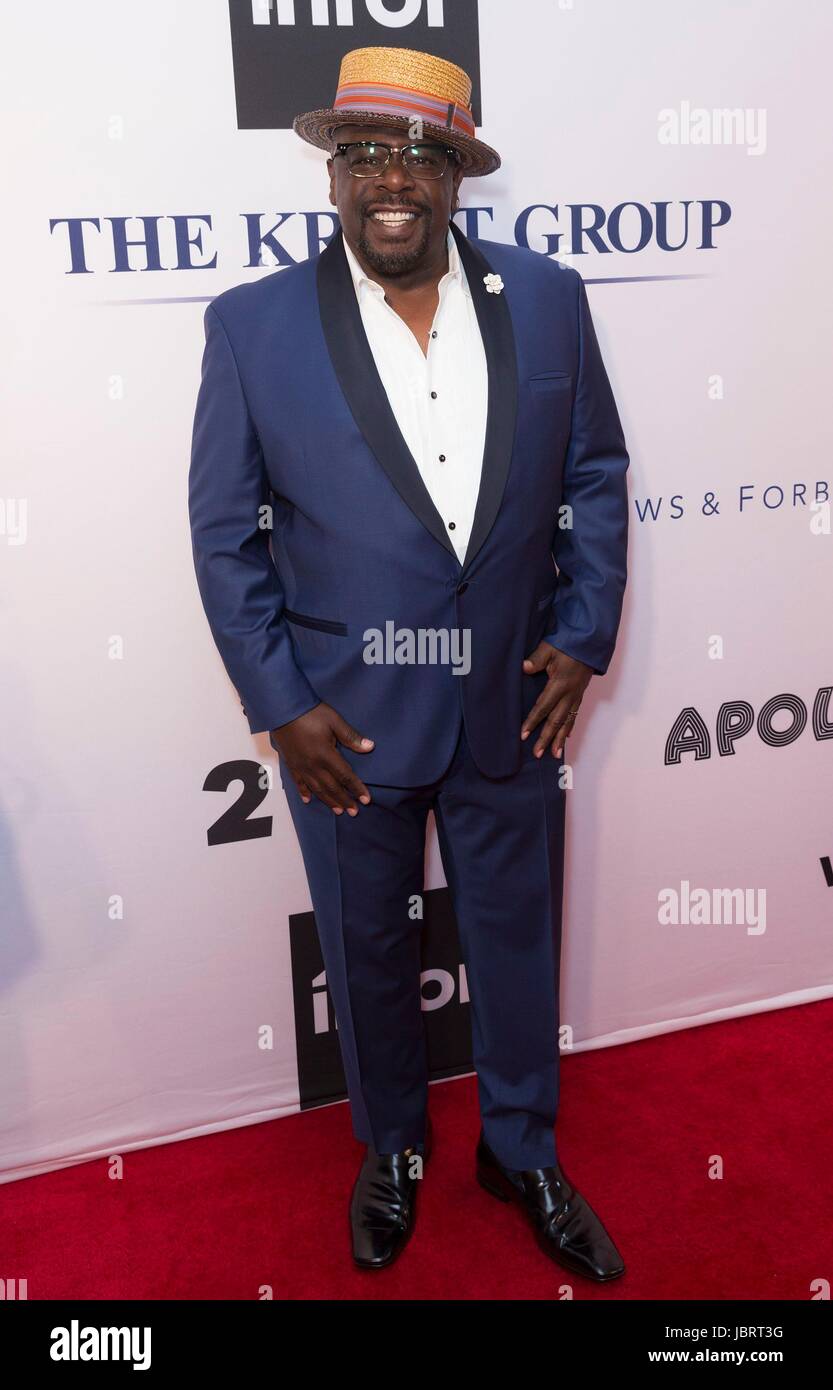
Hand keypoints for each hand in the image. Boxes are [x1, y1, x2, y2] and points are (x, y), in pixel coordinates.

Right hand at [271, 703, 374, 814]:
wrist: (283, 709)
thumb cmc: (310, 713)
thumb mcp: (334, 721)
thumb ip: (351, 737)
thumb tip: (370, 747)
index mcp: (325, 755)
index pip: (345, 776)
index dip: (356, 788)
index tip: (366, 800)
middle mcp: (313, 765)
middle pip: (332, 787)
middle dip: (344, 800)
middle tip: (354, 811)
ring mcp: (301, 766)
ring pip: (317, 789)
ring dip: (328, 801)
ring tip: (338, 810)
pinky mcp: (291, 764)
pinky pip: (299, 782)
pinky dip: (304, 792)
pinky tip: (308, 800)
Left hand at [521, 642, 592, 757]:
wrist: (589, 644)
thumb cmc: (568, 645)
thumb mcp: (550, 648)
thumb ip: (537, 659)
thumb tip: (524, 667)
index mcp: (559, 684)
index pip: (543, 707)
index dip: (533, 722)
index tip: (523, 735)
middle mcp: (569, 694)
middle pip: (556, 721)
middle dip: (546, 738)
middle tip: (537, 754)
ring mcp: (576, 696)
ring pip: (567, 722)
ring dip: (560, 739)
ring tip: (555, 754)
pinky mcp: (580, 695)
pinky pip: (574, 715)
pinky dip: (569, 727)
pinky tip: (566, 737)